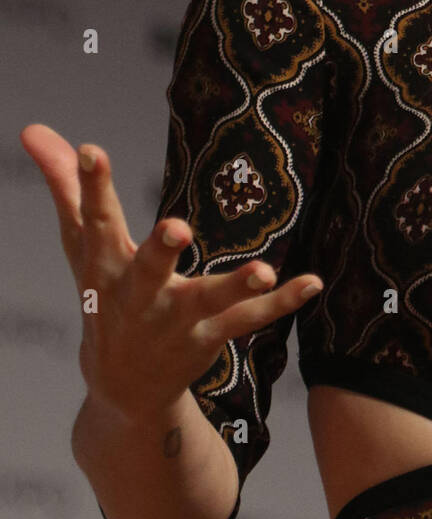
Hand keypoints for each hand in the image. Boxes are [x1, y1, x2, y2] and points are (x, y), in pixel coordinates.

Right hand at [20, 123, 321, 423]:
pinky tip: (312, 282)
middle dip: (160, 250)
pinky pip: (249, 320)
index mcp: (104, 267)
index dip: (91, 186)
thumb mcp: (80, 246)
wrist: (120, 390)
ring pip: (208, 301)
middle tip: (176, 228)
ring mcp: (177, 320)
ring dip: (236, 287)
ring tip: (263, 270)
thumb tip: (32, 129)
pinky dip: (280, 303)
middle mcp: (139, 295)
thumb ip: (65, 186)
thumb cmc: (102, 296)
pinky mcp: (211, 337)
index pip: (95, 221)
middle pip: (148, 269)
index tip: (90, 149)